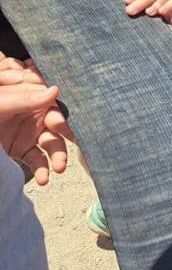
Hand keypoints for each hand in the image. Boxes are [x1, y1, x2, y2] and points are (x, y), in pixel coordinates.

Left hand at [0, 56, 70, 184]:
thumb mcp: (1, 102)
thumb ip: (25, 97)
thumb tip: (55, 90)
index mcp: (30, 97)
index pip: (52, 102)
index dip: (60, 113)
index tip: (60, 125)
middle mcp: (34, 114)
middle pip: (58, 124)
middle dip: (66, 136)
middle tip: (67, 146)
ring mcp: (29, 133)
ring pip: (52, 144)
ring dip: (59, 156)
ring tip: (59, 168)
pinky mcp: (23, 150)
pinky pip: (38, 160)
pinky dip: (43, 171)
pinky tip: (43, 179)